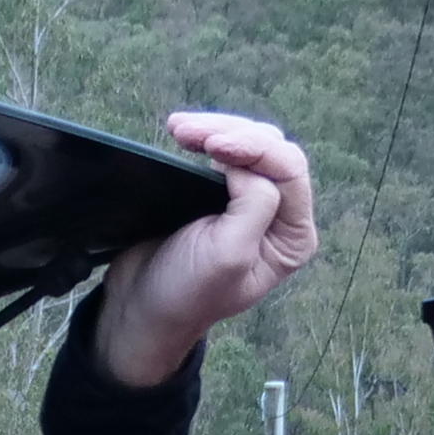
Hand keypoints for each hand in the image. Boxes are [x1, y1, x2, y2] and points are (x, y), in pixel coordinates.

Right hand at [93, 112, 318, 391]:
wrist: (141, 306)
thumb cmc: (185, 292)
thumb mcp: (228, 256)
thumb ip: (254, 206)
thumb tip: (247, 166)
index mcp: (292, 237)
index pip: (289, 171)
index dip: (254, 149)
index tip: (211, 147)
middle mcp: (279, 215)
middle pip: (271, 150)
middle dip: (232, 133)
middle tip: (185, 131)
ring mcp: (251, 201)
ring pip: (249, 143)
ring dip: (216, 129)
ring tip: (178, 128)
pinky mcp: (221, 191)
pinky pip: (225, 150)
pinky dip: (205, 136)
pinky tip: (180, 132)